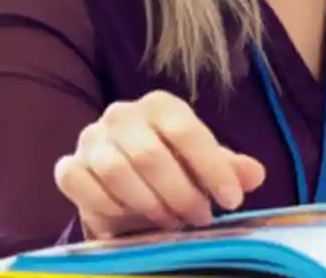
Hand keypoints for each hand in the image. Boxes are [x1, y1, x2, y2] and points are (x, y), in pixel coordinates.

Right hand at [54, 91, 265, 238]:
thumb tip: (255, 175)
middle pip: (150, 155)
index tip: (231, 200)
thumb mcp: (205, 166)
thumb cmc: (173, 167)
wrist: (127, 183)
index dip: (212, 168)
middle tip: (199, 218)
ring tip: (171, 221)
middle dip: (181, 193)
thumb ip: (230, 168)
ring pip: (116, 172)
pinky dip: (109, 207)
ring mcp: (91, 139)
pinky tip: (130, 219)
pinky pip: (82, 186)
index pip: (186, 131)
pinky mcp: (69, 166)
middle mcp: (121, 114)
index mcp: (160, 105)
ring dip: (149, 203)